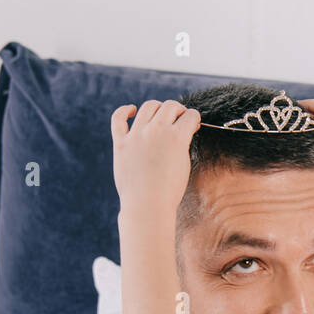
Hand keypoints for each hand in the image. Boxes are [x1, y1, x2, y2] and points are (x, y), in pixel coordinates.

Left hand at [110, 99, 200, 216]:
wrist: (147, 206)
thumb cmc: (169, 190)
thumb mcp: (184, 164)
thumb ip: (183, 143)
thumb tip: (182, 130)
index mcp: (176, 137)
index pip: (189, 115)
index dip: (194, 118)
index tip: (193, 123)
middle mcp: (156, 131)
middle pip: (170, 106)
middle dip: (178, 110)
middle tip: (179, 118)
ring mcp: (136, 135)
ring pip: (148, 106)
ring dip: (158, 108)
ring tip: (160, 115)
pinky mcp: (121, 142)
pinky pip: (119, 118)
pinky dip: (125, 110)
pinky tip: (132, 110)